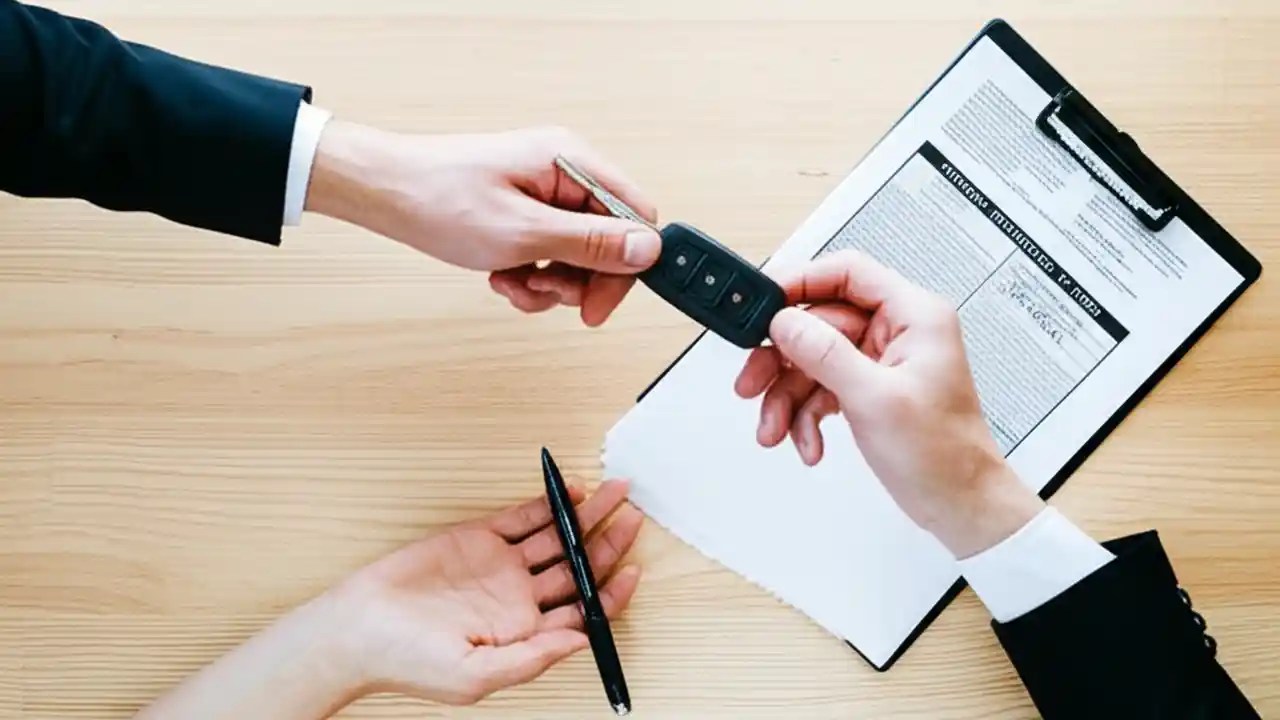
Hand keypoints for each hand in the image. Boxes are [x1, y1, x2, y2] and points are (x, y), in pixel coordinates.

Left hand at [306, 122, 661, 325]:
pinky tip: (503, 277)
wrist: (384, 193)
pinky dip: (532, 276)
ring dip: (550, 283)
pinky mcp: (526, 211)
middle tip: (547, 295)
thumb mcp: (524, 232)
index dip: (623, 268)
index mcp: (572, 161)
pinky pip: (551, 254)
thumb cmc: (439, 198)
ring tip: (514, 282)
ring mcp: (545, 192)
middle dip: (579, 279)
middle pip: (608, 241)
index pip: (635, 217)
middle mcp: (564, 171)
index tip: (597, 303)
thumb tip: (646, 249)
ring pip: (578, 255)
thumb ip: (591, 243)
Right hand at [331, 479, 642, 704]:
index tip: (633, 569)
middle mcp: (519, 600)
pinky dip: (547, 504)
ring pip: (556, 538)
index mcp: (525, 634)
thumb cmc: (407, 662)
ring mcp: (501, 568)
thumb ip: (531, 659)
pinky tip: (570, 492)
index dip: (611, 591)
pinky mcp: (478, 540)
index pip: (583, 611)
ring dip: (585, 518)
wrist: (357, 627)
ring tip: (613, 493)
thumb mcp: (474, 676)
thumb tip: (583, 642)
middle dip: (607, 542)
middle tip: (631, 514)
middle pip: (578, 568)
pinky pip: (523, 518)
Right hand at [734, 251, 1042, 556]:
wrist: (959, 505)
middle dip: (781, 359)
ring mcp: (881, 362)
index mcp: (914, 316)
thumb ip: (825, 353)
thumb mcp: (875, 399)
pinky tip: (808, 442)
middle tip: (752, 382)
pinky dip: (805, 416)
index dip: (801, 282)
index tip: (763, 305)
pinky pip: (820, 389)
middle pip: (818, 322)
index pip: (847, 273)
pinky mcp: (868, 389)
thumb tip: (785, 321)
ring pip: (812, 361)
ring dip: (787, 397)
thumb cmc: (944, 454)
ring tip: (776, 430)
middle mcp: (897, 332)